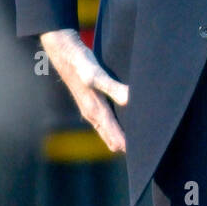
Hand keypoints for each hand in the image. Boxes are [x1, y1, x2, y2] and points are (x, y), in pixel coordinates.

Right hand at [40, 27, 128, 152]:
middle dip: (124, 146)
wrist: (63, 50)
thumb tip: (129, 101)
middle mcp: (91, 113)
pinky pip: (104, 122)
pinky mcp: (90, 101)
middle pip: (110, 137)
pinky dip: (114, 129)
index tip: (140, 154)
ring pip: (106, 131)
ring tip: (135, 146)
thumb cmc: (80, 61)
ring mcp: (89, 108)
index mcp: (94, 110)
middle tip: (143, 155)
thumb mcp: (96, 73)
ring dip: (119, 138)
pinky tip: (121, 128)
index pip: (113, 135)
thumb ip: (112, 87)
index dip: (126, 145)